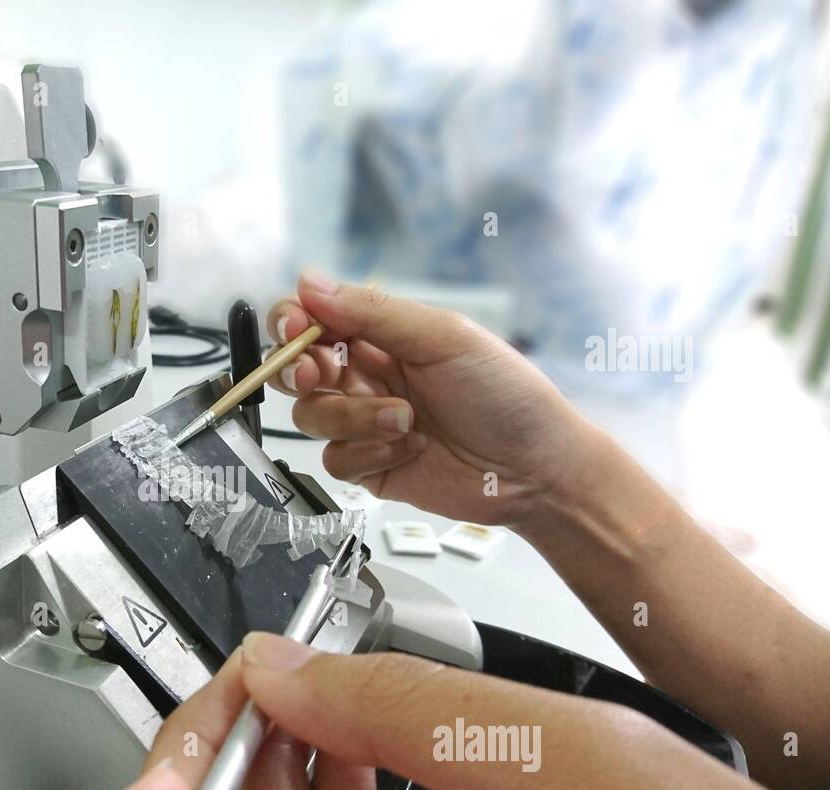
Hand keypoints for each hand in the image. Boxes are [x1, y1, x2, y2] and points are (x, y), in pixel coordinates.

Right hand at [267, 271, 602, 530]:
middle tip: (323, 375)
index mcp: (381, 335)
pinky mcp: (369, 466)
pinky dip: (369, 453)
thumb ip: (372, 312)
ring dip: (354, 418)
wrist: (536, 469)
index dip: (293, 321)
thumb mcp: (442, 338)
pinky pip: (335, 459)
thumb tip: (309, 281)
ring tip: (406, 422)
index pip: (313, 318)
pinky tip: (411, 450)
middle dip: (302, 371)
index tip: (297, 328)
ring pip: (311, 416)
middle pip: (296, 369)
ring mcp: (365, 423)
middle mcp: (366, 376)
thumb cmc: (506, 394)